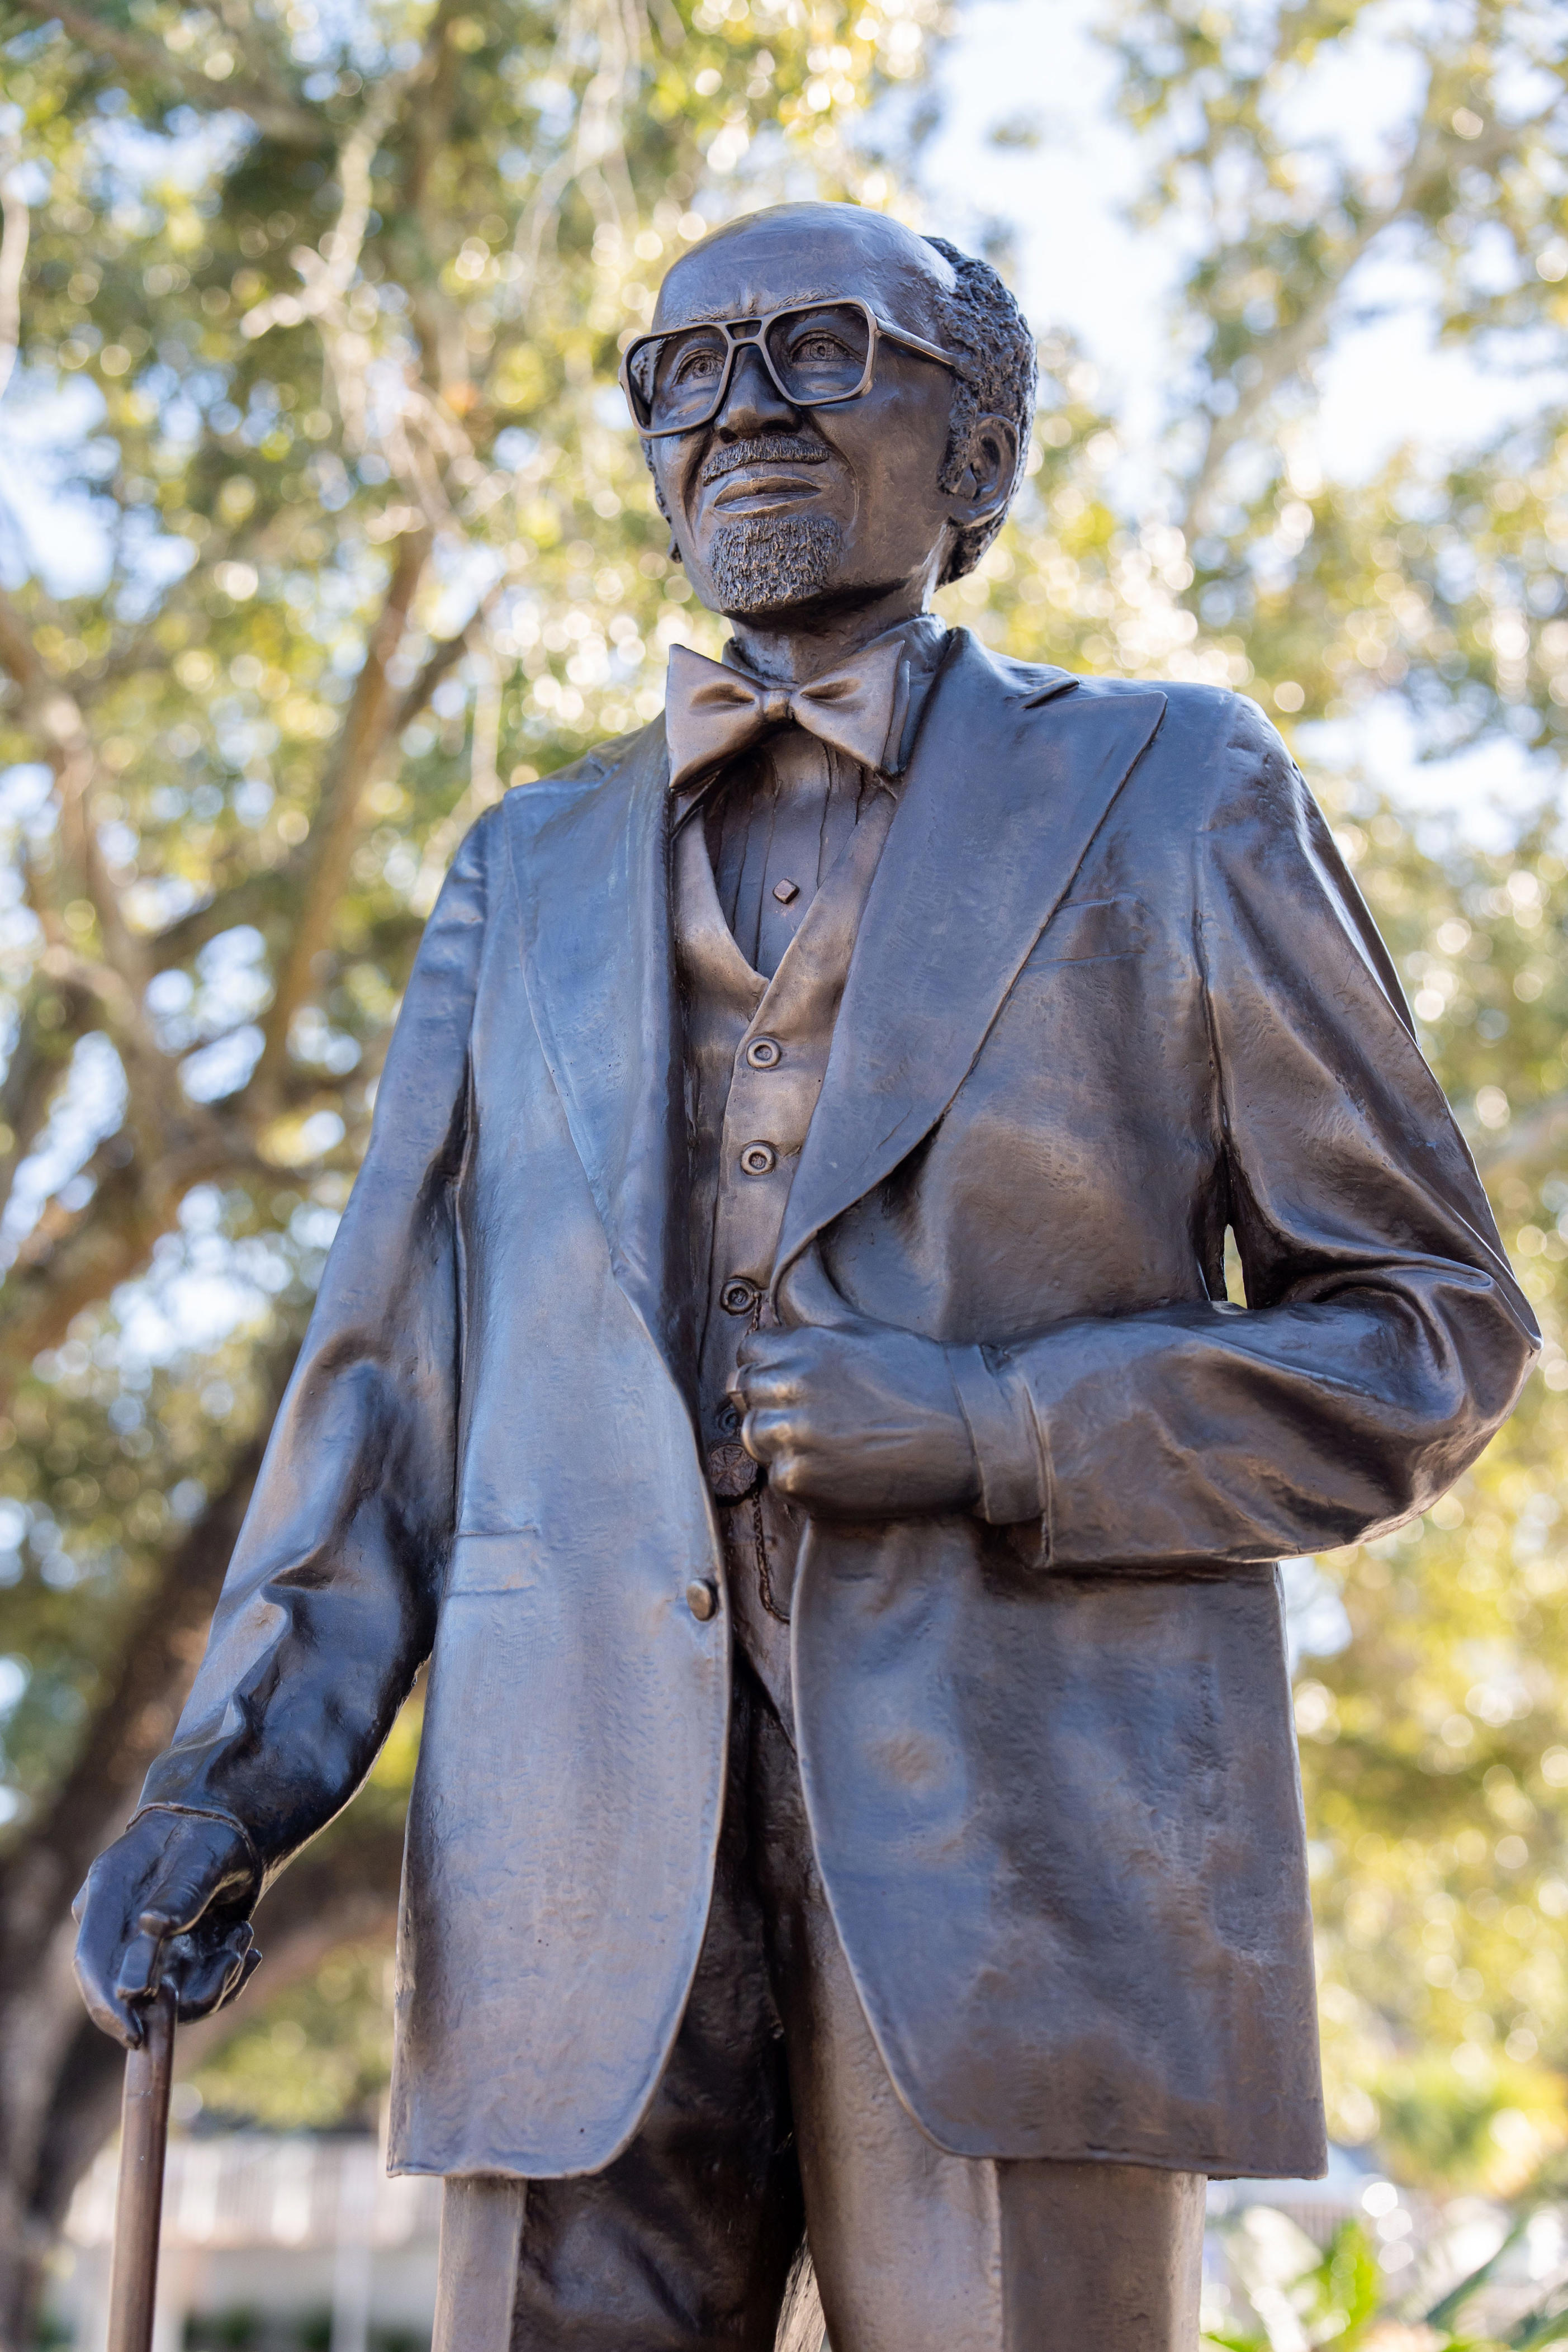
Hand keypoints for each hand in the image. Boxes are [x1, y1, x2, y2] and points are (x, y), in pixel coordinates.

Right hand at [73, 1809, 262, 2047]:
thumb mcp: (205, 1855)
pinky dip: (223, 1977)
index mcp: (109, 1891)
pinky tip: (246, 1949)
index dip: (106, 2003)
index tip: (134, 2033)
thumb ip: (182, 1891)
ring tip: (243, 1936)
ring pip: (167, 1998)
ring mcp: (141, 1948)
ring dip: (215, 1978)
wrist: (225, 1830)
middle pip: (125, 1990)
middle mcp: (117, 1926)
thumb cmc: (208, 1833)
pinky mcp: (168, 1962)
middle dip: (180, 1998)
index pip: (93, 1959)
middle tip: (232, 1962)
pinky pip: (191, 1992)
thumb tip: (152, 1928)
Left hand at [734, 1314, 978, 1518]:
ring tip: (830, 1439)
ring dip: (780, 1440)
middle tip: (821, 1412)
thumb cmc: (918, 1372)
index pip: (749, 1352)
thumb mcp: (860, 1323)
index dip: (774, 1365)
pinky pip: (777, 1478)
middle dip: (772, 1400)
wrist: (967, 1430)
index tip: (803, 1380)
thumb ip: (812, 1294)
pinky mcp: (800, 1481)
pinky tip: (841, 1467)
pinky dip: (803, 1477)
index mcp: (799, 1348)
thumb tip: (792, 1254)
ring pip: (754, 1437)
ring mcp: (791, 1438)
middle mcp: (787, 1389)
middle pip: (745, 1395)